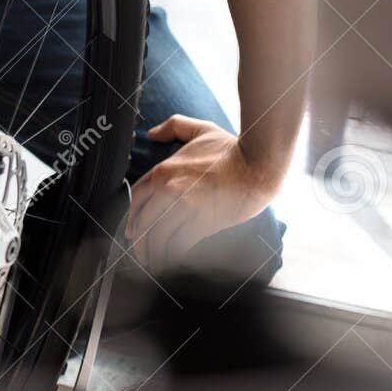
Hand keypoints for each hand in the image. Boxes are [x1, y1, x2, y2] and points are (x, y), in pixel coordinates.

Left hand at [126, 114, 281, 273]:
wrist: (259, 164)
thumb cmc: (232, 148)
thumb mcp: (200, 130)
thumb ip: (174, 126)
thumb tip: (151, 133)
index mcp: (163, 170)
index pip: (136, 199)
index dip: (133, 218)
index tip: (133, 231)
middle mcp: (169, 189)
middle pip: (144, 223)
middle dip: (140, 242)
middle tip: (142, 254)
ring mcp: (184, 207)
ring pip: (158, 238)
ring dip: (154, 254)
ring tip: (155, 264)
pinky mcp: (202, 223)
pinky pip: (179, 245)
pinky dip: (173, 257)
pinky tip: (172, 263)